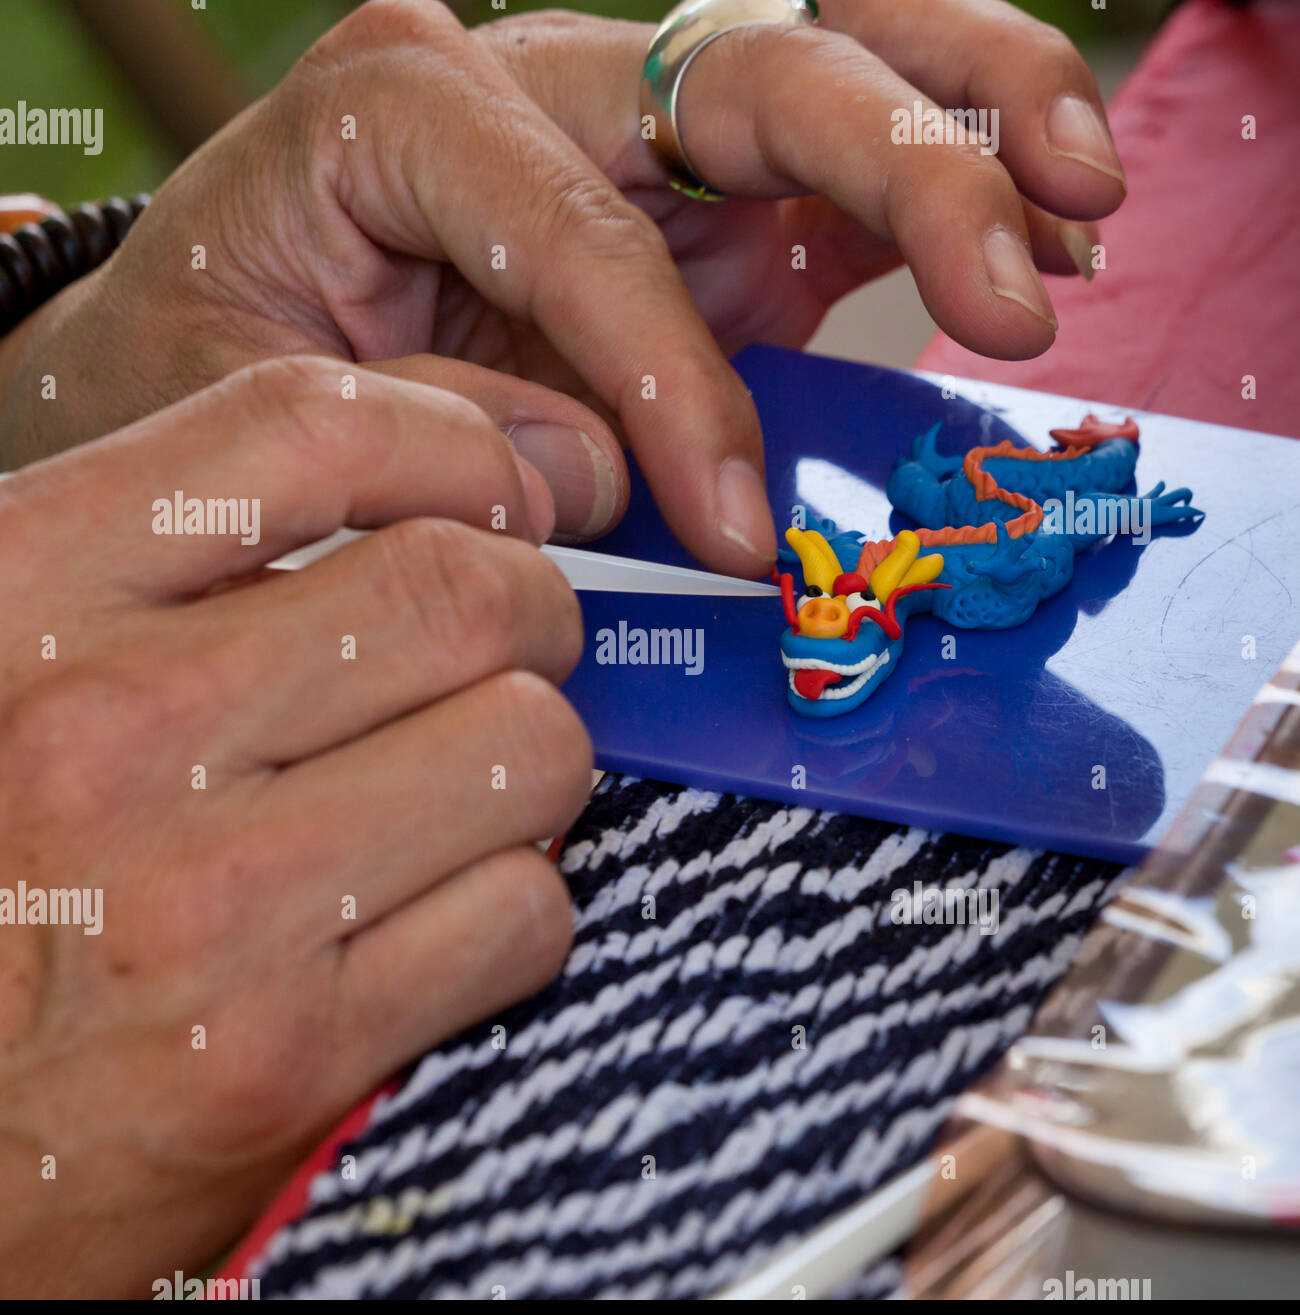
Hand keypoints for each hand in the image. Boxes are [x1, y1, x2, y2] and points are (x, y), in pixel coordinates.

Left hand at [0, 0, 1122, 576]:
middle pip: (753, 66)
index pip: (585, 235)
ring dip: (972, 115)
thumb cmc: (204, 368)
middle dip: (905, 166)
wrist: (192, 350)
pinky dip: (950, 174)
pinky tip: (1047, 214)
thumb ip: (431, 429)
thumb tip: (598, 472)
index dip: (677, 384)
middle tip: (1017, 280)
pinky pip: (837, 161)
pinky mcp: (694, 201)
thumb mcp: (270, 402)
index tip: (735, 527)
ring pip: (829, 55)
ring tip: (1081, 197)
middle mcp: (535, 81)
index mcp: (405, 105)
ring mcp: (629, 132)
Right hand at [0, 358, 591, 1296]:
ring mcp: (201, 904)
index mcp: (24, 589)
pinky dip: (514, 904)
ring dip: (530, 766)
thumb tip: (476, 472)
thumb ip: (197, 545)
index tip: (499, 500)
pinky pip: (524, 913)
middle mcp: (106, 732)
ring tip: (461, 792)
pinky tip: (432, 916)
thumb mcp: (22, 648)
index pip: (320, 426)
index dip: (460, 449)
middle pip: (466, 591)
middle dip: (532, 619)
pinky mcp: (281, 1056)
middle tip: (504, 658)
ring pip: (529, 749)